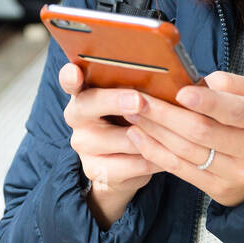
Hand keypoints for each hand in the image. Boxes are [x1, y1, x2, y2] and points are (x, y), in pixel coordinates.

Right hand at [59, 63, 162, 223]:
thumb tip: (166, 75)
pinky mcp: (95, 169)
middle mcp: (76, 116)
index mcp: (83, 91)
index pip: (70, 80)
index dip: (70, 76)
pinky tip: (169, 153)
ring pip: (122, 138)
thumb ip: (137, 85)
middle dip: (115, 101)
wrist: (121, 165)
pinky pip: (132, 163)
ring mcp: (82, 144)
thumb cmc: (130, 118)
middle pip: (90, 104)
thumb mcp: (131, 98)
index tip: (75, 73)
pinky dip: (154, 158)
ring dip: (151, 135)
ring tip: (174, 130)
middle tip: (138, 100)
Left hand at [121, 71, 243, 206]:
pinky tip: (139, 137)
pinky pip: (181, 170)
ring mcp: (238, 174)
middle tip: (137, 99)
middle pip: (202, 132)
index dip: (205, 102)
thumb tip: (198, 83)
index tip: (179, 92)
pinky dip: (156, 153)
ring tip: (132, 114)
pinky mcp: (220, 190)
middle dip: (164, 114)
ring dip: (154, 132)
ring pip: (187, 152)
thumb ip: (229, 84)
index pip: (233, 111)